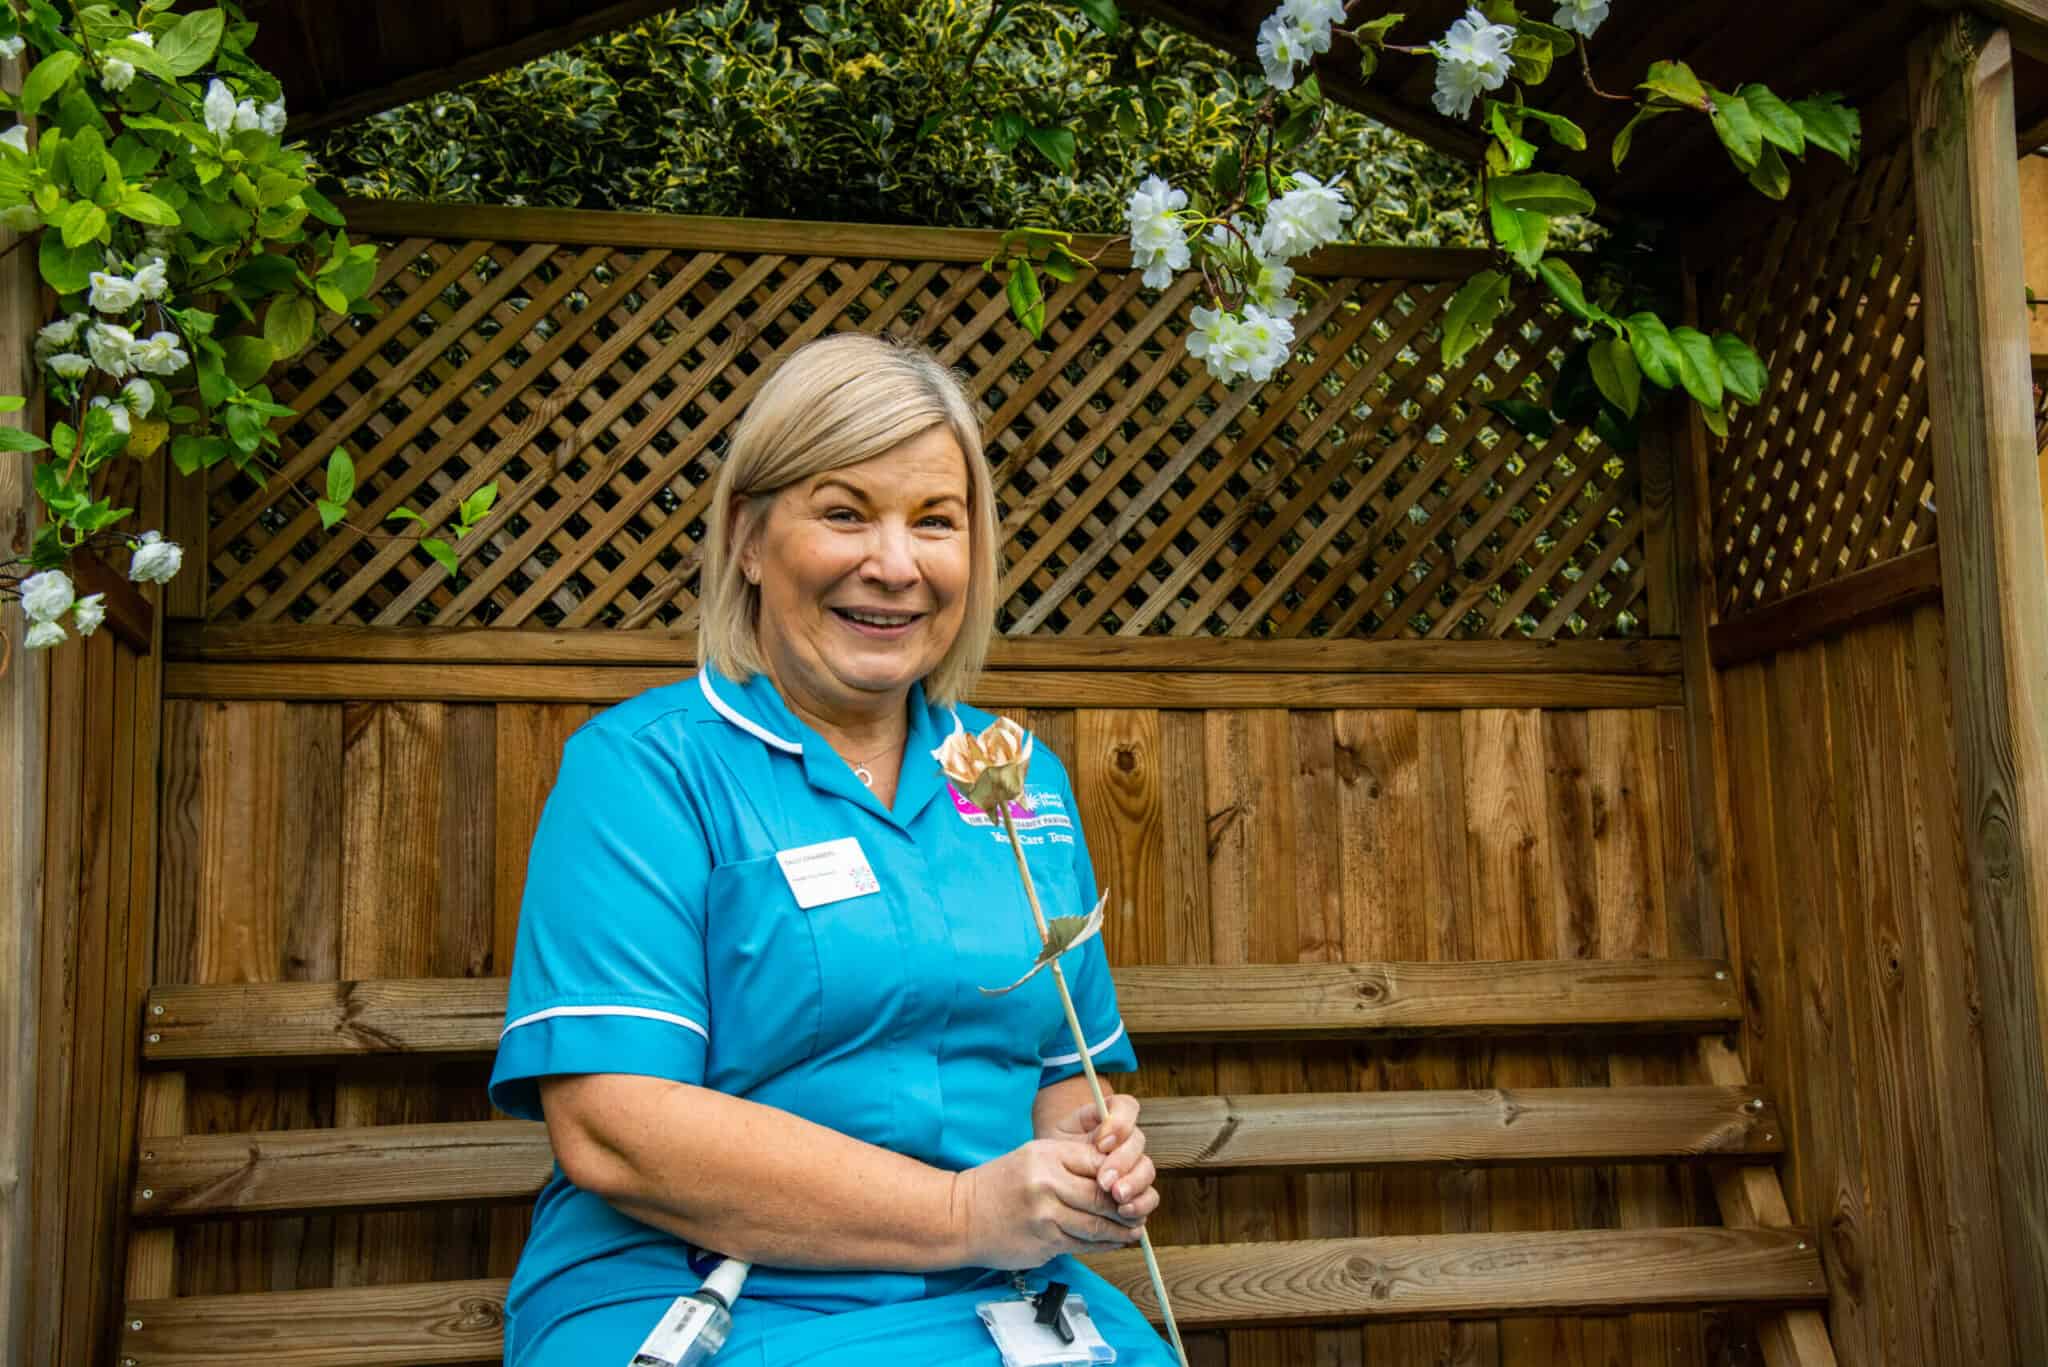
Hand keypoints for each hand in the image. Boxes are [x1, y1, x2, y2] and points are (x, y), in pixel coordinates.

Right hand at [953, 1137, 1145, 1269]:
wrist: (960, 1216)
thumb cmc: (1000, 1184)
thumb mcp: (1033, 1157)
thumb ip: (1071, 1162)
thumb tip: (1113, 1177)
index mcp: (1046, 1155)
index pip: (1098, 1162)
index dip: (1120, 1175)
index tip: (1129, 1184)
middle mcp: (1046, 1183)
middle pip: (1101, 1196)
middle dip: (1124, 1207)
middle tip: (1137, 1211)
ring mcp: (1044, 1216)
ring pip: (1096, 1225)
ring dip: (1119, 1231)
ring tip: (1131, 1231)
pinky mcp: (1043, 1243)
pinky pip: (1082, 1245)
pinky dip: (1101, 1245)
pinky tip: (1111, 1243)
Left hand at [1048, 1088, 1158, 1226]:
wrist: (1051, 1180)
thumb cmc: (1053, 1155)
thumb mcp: (1056, 1139)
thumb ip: (1075, 1137)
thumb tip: (1097, 1148)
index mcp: (1109, 1118)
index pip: (1126, 1107)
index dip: (1120, 1124)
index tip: (1100, 1143)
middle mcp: (1125, 1140)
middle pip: (1137, 1142)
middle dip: (1123, 1162)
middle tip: (1105, 1181)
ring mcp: (1133, 1165)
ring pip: (1146, 1169)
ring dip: (1135, 1185)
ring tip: (1119, 1200)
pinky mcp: (1136, 1191)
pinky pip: (1148, 1196)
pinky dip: (1140, 1206)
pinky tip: (1126, 1215)